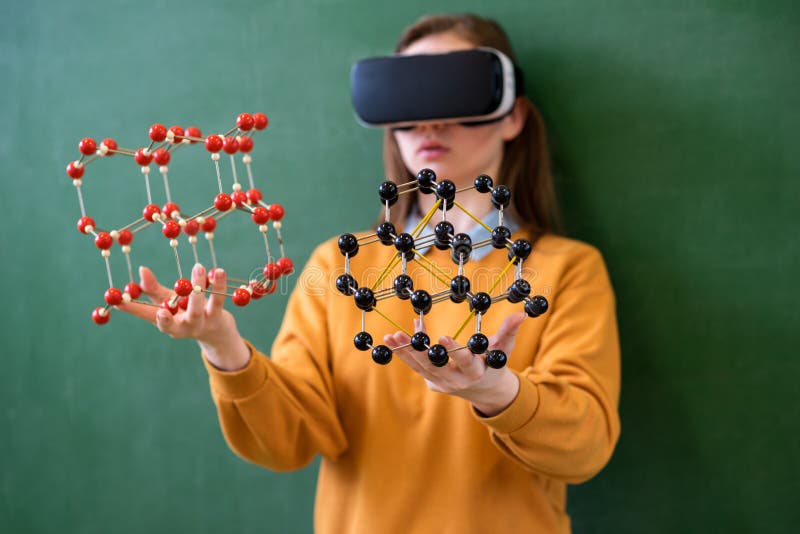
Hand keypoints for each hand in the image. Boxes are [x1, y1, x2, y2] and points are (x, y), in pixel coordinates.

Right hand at [116, 264, 249, 370]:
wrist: (216, 331)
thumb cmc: (185, 312)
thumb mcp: (168, 301)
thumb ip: (154, 289)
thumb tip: (141, 269)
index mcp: (167, 325)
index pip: (147, 317)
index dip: (133, 310)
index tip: (120, 303)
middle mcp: (182, 327)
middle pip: (173, 321)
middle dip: (167, 310)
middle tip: (160, 300)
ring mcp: (200, 322)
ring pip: (197, 308)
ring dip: (196, 288)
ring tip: (197, 267)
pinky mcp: (218, 316)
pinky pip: (218, 300)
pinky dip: (218, 285)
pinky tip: (217, 271)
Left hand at [384, 311, 525, 416]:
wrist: (485, 390)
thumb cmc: (494, 364)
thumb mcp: (503, 349)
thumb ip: (509, 331)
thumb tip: (522, 312)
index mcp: (476, 372)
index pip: (464, 361)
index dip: (454, 350)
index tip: (442, 337)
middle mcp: (457, 381)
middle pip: (434, 366)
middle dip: (417, 351)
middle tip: (401, 335)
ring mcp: (442, 384)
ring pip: (420, 367)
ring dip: (404, 351)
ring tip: (390, 336)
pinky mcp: (432, 383)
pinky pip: (417, 367)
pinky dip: (405, 353)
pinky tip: (393, 340)